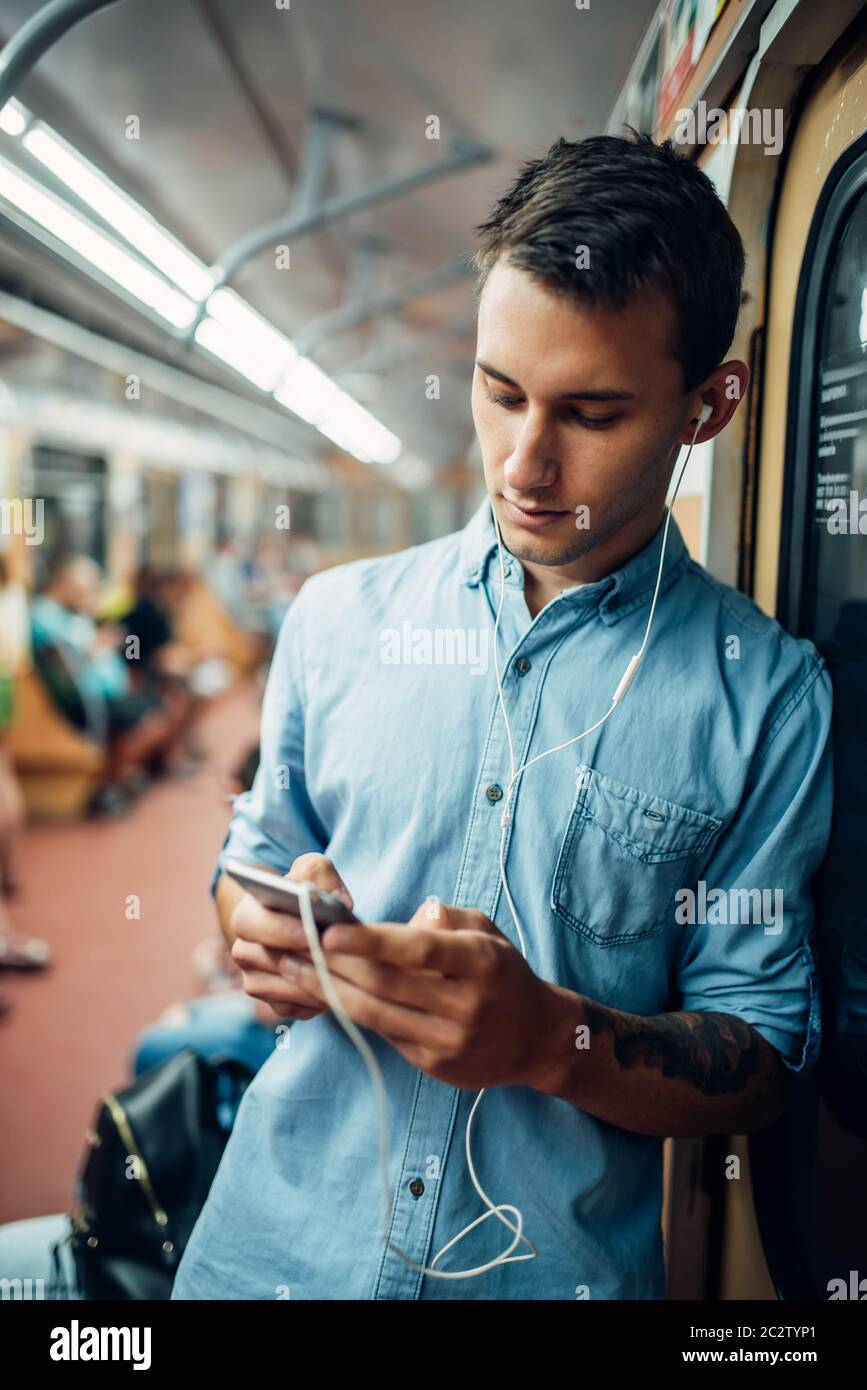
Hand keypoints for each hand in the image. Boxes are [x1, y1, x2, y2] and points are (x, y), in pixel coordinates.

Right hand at [229, 854, 353, 1020]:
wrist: (299, 921)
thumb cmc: (305, 891)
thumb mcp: (312, 870)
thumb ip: (321, 875)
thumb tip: (340, 901)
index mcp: (247, 914)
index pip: (250, 923)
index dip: (278, 930)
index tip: (309, 932)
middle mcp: (245, 950)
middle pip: (260, 960)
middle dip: (298, 959)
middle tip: (330, 956)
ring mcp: (256, 979)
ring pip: (277, 989)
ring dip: (310, 982)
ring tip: (345, 973)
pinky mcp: (275, 1003)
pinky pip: (292, 1008)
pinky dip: (315, 1000)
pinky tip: (340, 988)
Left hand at [280, 903, 561, 1089]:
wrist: (537, 1039)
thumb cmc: (503, 973)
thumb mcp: (487, 932)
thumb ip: (448, 918)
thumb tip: (409, 917)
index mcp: (481, 962)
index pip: (419, 951)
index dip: (371, 942)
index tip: (328, 932)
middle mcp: (466, 1004)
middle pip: (387, 984)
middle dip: (333, 964)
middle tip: (291, 942)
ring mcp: (449, 1039)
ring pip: (375, 1013)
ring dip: (327, 990)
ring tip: (293, 967)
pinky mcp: (435, 1064)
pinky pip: (383, 1034)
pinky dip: (349, 1012)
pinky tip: (323, 993)